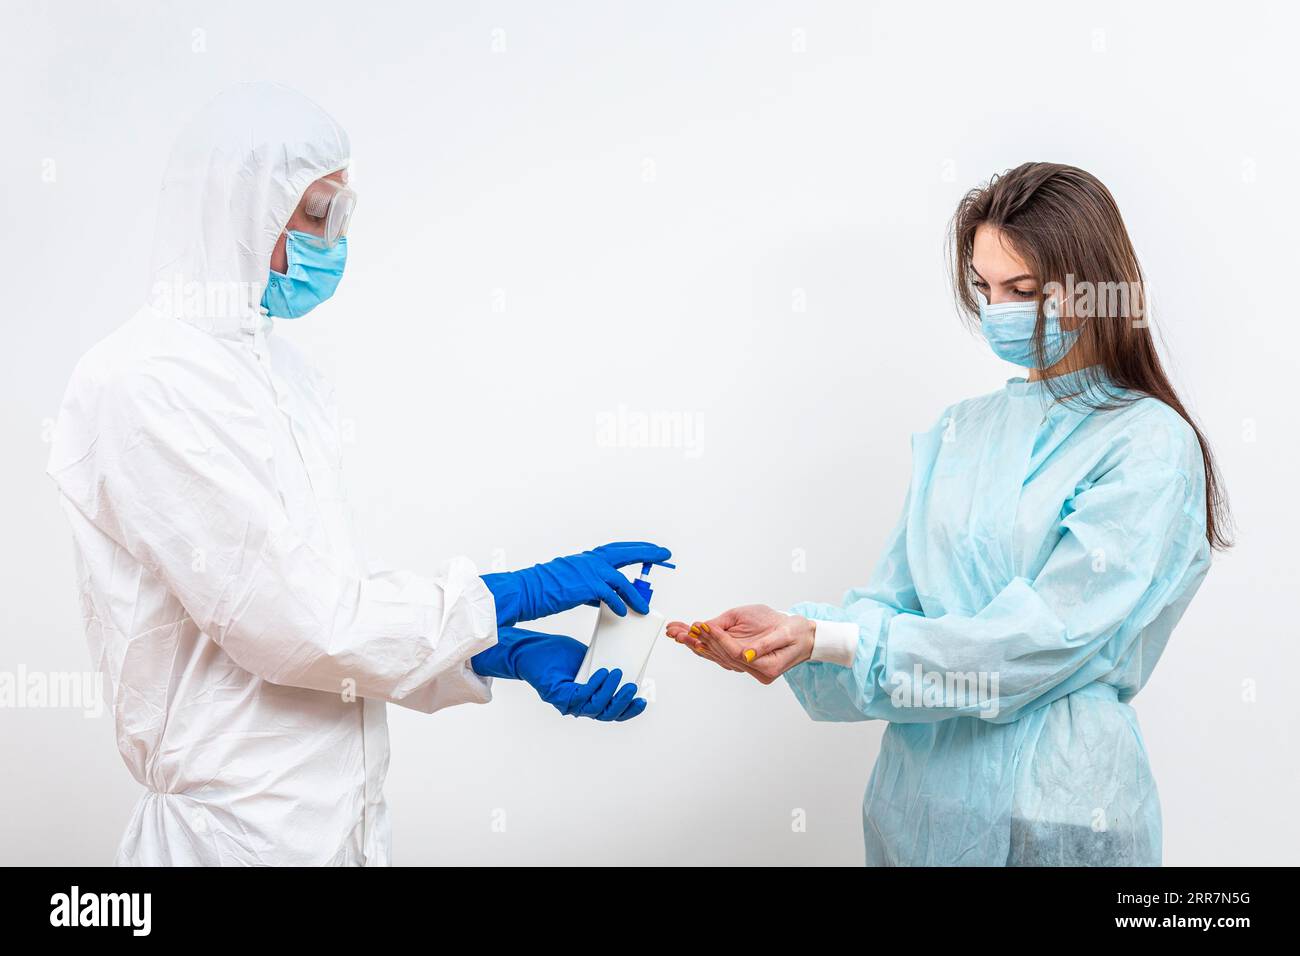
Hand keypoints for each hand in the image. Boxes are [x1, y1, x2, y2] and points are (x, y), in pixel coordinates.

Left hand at [471, 626, 645, 720]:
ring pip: (595, 708)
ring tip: (616, 673)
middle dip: (623, 703)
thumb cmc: (560, 655)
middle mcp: (579, 706)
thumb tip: (628, 663)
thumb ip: (605, 667)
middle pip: (607, 715)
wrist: (533, 648)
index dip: (629, 711)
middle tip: (632, 687)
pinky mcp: (556, 695)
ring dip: (609, 692)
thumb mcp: (590, 660)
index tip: (643, 700)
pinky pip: (579, 697)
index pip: (613, 713)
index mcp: (589, 699)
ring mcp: (567, 703)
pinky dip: (593, 686)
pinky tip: (601, 672)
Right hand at [481, 541, 671, 626]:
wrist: (523, 592)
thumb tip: (604, 597)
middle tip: (664, 554)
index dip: (635, 549)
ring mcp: (587, 571)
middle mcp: (588, 560)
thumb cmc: (542, 590)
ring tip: (645, 606)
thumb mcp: (569, 584)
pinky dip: (619, 603)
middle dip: (646, 552)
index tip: (651, 550)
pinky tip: (625, 613)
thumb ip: (588, 587)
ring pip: (620, 578)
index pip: (615, 550)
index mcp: (585, 559)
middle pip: (624, 552)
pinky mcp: (585, 585)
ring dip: (635, 593)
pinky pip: (609, 594)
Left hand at [666, 605, 814, 683]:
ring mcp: (749, 669)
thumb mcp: (781, 631)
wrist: (805, 637)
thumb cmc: (794, 630)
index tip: (702, 624)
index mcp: (766, 666)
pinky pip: (721, 655)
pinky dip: (705, 646)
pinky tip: (690, 639)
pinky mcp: (744, 662)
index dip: (718, 638)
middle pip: (722, 656)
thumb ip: (763, 644)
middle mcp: (756, 671)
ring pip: (718, 657)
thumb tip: (746, 655)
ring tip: (677, 633)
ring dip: (696, 644)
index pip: (735, 652)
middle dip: (698, 640)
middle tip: (677, 630)